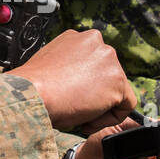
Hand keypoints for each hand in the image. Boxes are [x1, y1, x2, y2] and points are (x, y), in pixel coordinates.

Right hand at [12, 29, 136, 131]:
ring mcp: (109, 60)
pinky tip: (88, 120)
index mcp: (78, 38)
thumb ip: (68, 66)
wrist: (33, 93)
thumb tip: (75, 82)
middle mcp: (97, 42)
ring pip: (116, 89)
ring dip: (101, 106)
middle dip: (95, 93)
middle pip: (107, 74)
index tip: (73, 96)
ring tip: (79, 114)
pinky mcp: (117, 80)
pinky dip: (110, 117)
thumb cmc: (34, 86)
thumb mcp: (50, 64)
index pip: (93, 62)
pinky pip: (126, 104)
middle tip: (75, 107)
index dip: (85, 84)